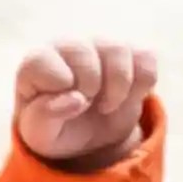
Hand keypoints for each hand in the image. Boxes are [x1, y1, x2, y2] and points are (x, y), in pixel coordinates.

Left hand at [15, 39, 157, 162]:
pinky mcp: (132, 52)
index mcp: (35, 63)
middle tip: (86, 106)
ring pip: (117, 50)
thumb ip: (44, 117)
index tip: (63, 106)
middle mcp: (66, 46)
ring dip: (117, 87)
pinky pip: (146, 57)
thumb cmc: (54, 130)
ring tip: (106, 106)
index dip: (58, 88)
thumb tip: (75, 100)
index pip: (40, 61)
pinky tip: (126, 98)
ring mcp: (101, 45)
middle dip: (88, 87)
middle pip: (81, 50)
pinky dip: (142, 85)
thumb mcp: (39, 134)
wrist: (86, 136)